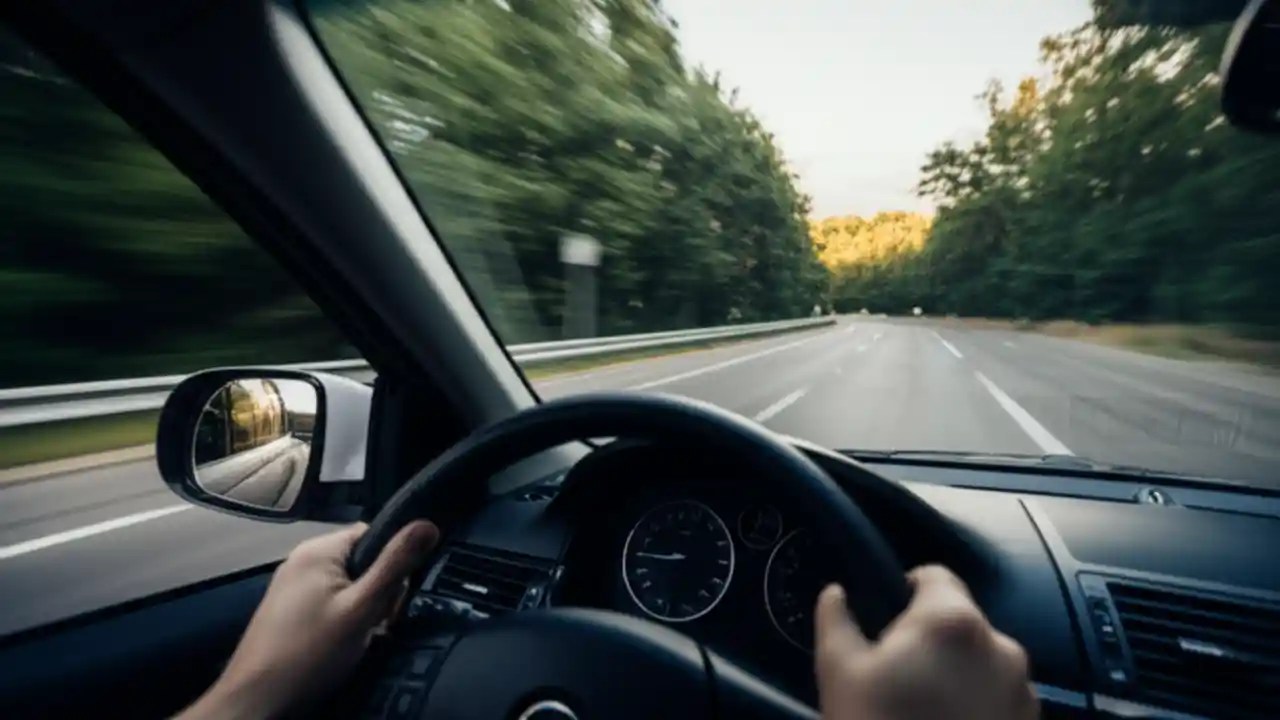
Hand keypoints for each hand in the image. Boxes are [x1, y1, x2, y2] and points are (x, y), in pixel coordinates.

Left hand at [179, 520, 438, 719]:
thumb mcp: (362, 608)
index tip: (395, 596)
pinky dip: (342, 618)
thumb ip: (395, 565)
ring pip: (346, 585)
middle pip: (360, 561)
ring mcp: (291, 585)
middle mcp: (301, 559)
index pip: (372, 535)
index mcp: (318, 549)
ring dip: (361, 609)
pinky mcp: (286, 609)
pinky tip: (340, 642)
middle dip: (377, 591)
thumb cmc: (310, 651)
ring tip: (357, 636)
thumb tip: (428, 524)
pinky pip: (328, 601)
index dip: (392, 563)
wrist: (257, 697)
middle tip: (375, 622)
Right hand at [814, 565, 1036, 719]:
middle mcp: (1000, 647)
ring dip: (957, 671)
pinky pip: (998, 696)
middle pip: (959, 620)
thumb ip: (836, 619)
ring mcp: (1023, 690)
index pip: (934, 574)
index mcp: (952, 621)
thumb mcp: (839, 672)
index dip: (905, 588)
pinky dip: (976, 702)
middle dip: (930, 637)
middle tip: (896, 672)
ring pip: (981, 660)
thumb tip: (835, 594)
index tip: (885, 616)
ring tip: (923, 707)